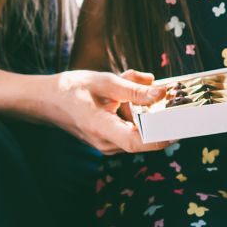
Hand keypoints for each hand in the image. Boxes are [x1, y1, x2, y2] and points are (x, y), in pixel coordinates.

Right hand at [33, 69, 165, 153]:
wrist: (47, 100)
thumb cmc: (72, 89)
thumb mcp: (104, 82)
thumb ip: (133, 89)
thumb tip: (162, 93)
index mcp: (100, 127)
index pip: (137, 142)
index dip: (161, 137)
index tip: (180, 125)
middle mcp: (105, 142)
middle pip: (143, 136)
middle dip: (157, 115)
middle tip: (168, 94)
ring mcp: (107, 144)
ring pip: (138, 130)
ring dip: (143, 108)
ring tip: (135, 83)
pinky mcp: (110, 140)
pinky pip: (131, 128)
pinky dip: (135, 111)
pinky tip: (125, 94)